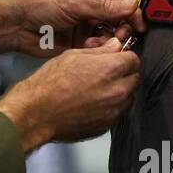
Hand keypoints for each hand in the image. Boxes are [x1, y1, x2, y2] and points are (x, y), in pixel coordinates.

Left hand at [0, 0, 146, 57]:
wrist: (18, 25)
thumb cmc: (46, 4)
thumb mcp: (77, 3)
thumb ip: (106, 7)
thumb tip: (135, 4)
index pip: (121, 1)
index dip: (132, 13)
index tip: (140, 27)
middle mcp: (93, 7)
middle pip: (119, 20)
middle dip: (122, 29)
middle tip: (120, 37)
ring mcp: (87, 25)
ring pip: (109, 35)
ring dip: (110, 40)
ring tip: (104, 43)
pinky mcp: (80, 43)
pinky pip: (97, 47)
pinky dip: (98, 48)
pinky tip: (91, 47)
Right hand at [0, 40, 140, 151]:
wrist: (37, 112)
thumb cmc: (50, 82)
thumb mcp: (73, 55)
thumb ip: (100, 51)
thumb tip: (115, 46)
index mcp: (111, 69)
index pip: (134, 59)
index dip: (124, 57)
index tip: (115, 59)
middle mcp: (118, 90)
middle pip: (135, 79)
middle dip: (124, 74)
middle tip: (106, 74)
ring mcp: (114, 111)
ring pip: (127, 97)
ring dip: (119, 92)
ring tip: (97, 90)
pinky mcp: (107, 126)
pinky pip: (116, 113)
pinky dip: (109, 107)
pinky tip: (91, 104)